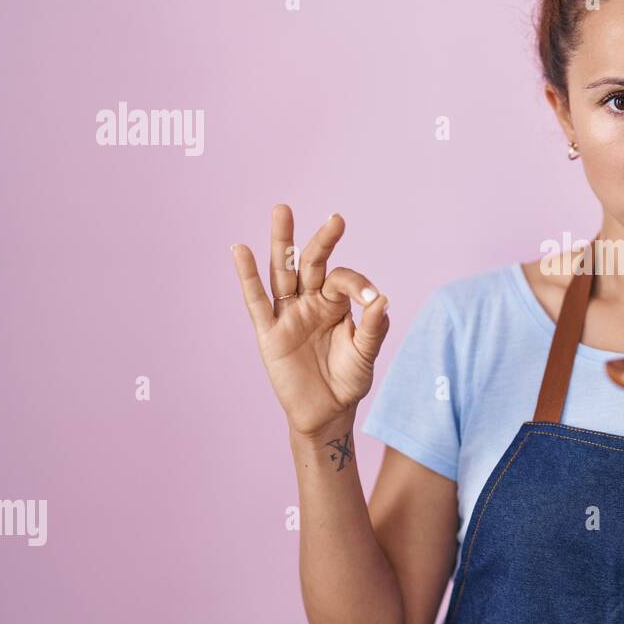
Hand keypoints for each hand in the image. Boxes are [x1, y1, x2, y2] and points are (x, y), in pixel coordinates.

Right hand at [231, 205, 390, 437]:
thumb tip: (382, 300)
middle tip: (336, 218)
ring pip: (282, 272)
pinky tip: (240, 250)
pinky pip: (256, 301)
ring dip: (282, 242)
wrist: (327, 413)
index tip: (372, 302)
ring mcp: (288, 314)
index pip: (343, 280)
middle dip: (322, 241)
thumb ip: (373, 328)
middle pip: (311, 263)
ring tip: (282, 211)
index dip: (357, 286)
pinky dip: (247, 277)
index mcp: (335, 303)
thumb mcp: (365, 354)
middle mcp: (310, 301)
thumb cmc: (348, 380)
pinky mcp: (269, 332)